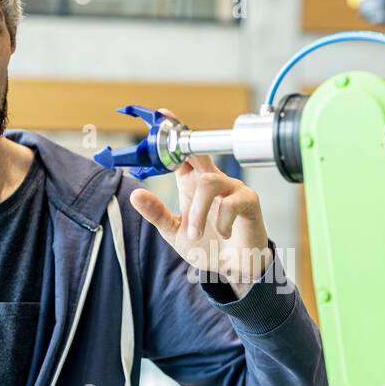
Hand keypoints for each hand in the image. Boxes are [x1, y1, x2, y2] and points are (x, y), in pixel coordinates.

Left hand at [129, 109, 271, 299]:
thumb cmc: (208, 246)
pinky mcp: (249, 203)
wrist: (234, 271)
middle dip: (186, 149)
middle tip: (173, 154)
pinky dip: (221, 220)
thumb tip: (135, 194)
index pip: (183, 153)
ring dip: (197, 211)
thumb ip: (156, 213)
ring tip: (194, 233)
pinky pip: (232, 202)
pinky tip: (222, 233)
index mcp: (194, 184)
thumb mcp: (174, 232)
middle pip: (199, 154)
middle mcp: (214, 181)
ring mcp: (233, 190)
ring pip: (210, 182)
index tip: (162, 115)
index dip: (174, 134)